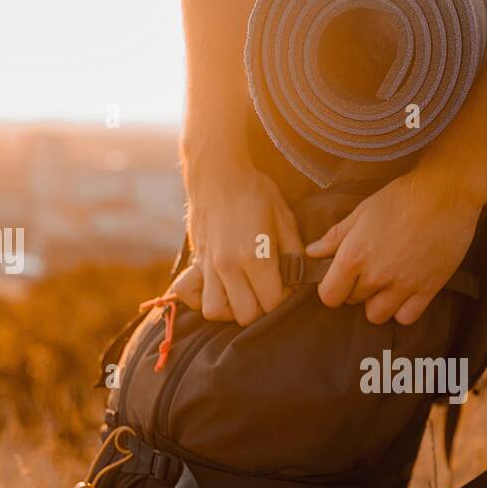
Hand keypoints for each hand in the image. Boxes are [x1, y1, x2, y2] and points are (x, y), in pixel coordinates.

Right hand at [185, 158, 302, 325]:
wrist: (218, 172)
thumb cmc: (255, 192)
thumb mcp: (284, 218)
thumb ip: (294, 253)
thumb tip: (297, 280)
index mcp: (255, 256)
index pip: (271, 303)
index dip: (282, 299)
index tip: (284, 284)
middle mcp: (228, 266)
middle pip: (245, 315)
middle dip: (260, 308)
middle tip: (265, 289)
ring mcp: (208, 265)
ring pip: (215, 311)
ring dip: (230, 308)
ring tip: (242, 293)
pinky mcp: (195, 261)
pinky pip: (189, 295)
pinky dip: (201, 298)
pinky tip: (218, 288)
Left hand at [306, 170, 480, 324]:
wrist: (445, 194)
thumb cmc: (401, 198)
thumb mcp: (362, 212)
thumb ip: (335, 237)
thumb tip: (312, 253)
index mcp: (354, 256)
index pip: (329, 295)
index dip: (332, 288)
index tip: (340, 278)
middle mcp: (376, 276)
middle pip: (353, 302)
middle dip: (356, 288)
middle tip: (370, 269)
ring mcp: (402, 286)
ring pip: (377, 315)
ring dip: (378, 302)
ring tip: (386, 283)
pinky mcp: (427, 290)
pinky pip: (406, 318)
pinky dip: (403, 310)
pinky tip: (405, 292)